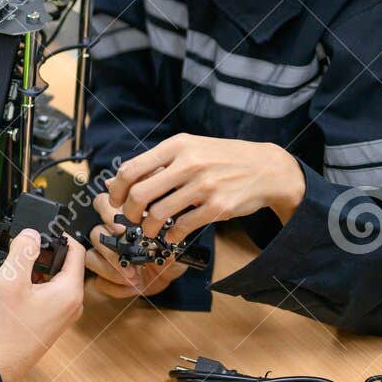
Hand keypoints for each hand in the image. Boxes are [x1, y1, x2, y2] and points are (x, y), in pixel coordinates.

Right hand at [0, 230, 85, 381]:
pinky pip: (48, 294)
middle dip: (43, 253)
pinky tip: (14, 289)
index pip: (76, 250)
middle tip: (21, 251)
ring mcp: (62, 315)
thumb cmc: (5, 329)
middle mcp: (71, 304)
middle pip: (64, 265)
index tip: (41, 229)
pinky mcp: (50, 322)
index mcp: (70, 292)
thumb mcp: (10, 280)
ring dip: (36, 270)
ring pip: (54, 279)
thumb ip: (23, 251)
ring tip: (14, 271)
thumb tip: (31, 233)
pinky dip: (34, 285)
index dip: (59, 234)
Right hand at [85, 192, 194, 298]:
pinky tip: (132, 287)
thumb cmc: (169, 254)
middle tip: (125, 254)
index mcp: (124, 219)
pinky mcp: (101, 276)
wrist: (167, 280)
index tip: (122, 229)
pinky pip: (98, 281)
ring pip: (92, 256)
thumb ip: (159, 219)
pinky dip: (114, 286)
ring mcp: (103, 256)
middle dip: (108, 245)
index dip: (107, 212)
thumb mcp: (171, 236)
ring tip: (134, 276)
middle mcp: (110, 235)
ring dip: (113, 268)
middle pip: (94, 232)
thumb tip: (154, 212)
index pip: (103, 203)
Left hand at [106, 134, 305, 242]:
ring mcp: (204, 186)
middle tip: (131, 219)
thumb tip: (120, 181)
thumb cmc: (222, 158)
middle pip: (140, 194)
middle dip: (128, 213)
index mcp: (177, 146)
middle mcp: (189, 163)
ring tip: (150, 230)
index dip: (117, 190)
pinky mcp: (217, 207)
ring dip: (148, 228)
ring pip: (158, 214)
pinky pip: (182, 227)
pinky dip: (171, 236)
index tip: (115, 200)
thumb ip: (160, 163)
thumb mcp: (192, 148)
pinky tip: (171, 236)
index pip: (132, 169)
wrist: (266, 168)